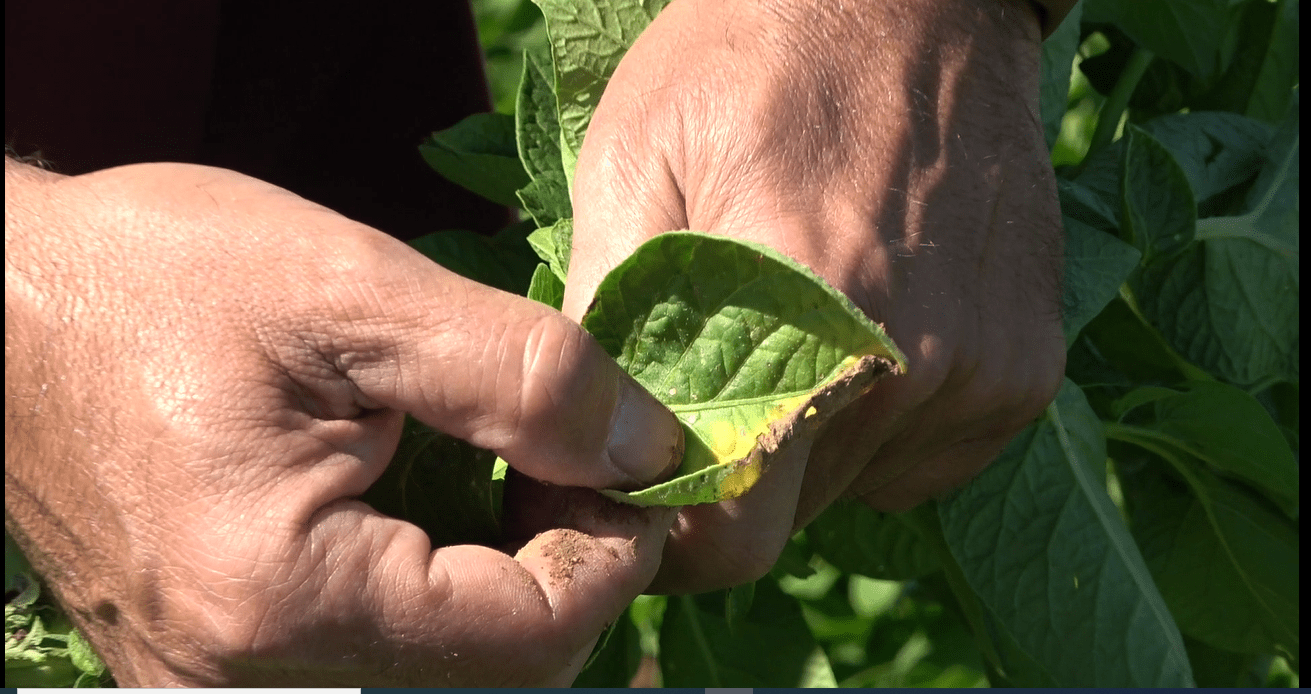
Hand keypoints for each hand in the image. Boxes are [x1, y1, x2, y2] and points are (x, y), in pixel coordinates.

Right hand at [4, 161, 682, 684]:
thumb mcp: (354, 296)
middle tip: (573, 446)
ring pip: (440, 662)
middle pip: (490, 667)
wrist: (1, 304)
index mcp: (280, 599)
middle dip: (565, 559)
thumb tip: (652, 449)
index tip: (638, 459)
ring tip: (503, 451)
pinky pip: (376, 645)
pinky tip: (437, 484)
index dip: (615, 552)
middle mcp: (242, 680)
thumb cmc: (152, 280)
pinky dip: (439, 574)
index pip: (527, 639)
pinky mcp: (216, 655)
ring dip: (508, 567)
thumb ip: (522, 376)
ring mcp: (221, 681)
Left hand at [563, 0, 1065, 591]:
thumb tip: (578, 460)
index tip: (632, 488)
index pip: (733, 537)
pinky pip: (921, 458)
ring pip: (854, 488)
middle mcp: (913, 368)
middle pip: (789, 518)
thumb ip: (610, 326)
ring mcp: (984, 374)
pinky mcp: (1027, 371)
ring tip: (785, 333)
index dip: (667, 534)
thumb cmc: (748, 63)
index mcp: (806, 322)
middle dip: (728, 477)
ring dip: (803, 445)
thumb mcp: (633, 165)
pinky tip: (854, 336)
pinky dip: (875, 426)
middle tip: (703, 381)